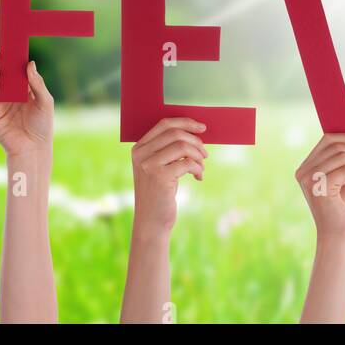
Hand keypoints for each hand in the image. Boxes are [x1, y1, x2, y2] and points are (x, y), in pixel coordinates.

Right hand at [0, 52, 53, 158]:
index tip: (8, 49)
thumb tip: (31, 64)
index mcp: (23, 89)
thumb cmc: (42, 125)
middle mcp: (10, 94)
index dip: (11, 60)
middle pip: (0, 75)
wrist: (33, 147)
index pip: (14, 71)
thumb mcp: (45, 102)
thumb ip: (37, 84)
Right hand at [130, 117, 207, 231]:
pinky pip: (188, 162)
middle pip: (175, 133)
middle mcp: (141, 154)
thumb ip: (169, 150)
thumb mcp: (160, 168)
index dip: (186, 122)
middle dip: (196, 141)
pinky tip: (198, 177)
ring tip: (201, 167)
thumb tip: (195, 132)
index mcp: (139, 148)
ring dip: (198, 155)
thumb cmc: (160, 193)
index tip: (202, 128)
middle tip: (205, 154)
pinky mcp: (159, 177)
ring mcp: (149, 165)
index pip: (164, 124)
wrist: (151, 222)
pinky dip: (198, 168)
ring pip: (182, 146)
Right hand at [295, 134, 344, 238]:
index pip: (327, 139)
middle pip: (336, 146)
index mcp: (306, 167)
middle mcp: (304, 171)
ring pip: (343, 157)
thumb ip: (344, 161)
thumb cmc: (342, 207)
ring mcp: (310, 180)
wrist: (338, 234)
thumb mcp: (342, 179)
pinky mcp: (320, 188)